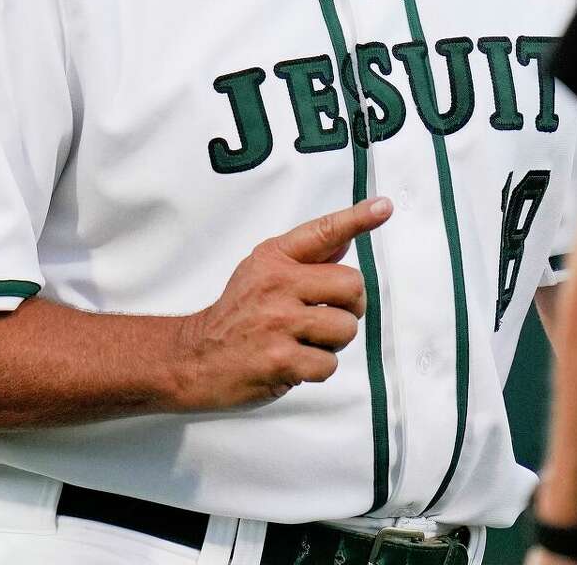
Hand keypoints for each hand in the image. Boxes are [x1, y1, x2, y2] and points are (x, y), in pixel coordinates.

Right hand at [171, 198, 392, 408]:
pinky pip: (329, 364)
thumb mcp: (261, 272)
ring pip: (346, 328)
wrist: (192, 357)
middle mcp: (278, 285)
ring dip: (333, 342)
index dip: (358, 218)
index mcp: (274, 259)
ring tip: (305, 342)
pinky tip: (295, 363)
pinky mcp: (281, 361)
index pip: (324, 232)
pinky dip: (317, 368)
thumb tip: (347, 238)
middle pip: (352, 286)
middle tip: (327, 316)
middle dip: (350, 307)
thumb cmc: (236, 314)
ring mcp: (279, 323)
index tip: (384, 207)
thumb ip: (305, 257)